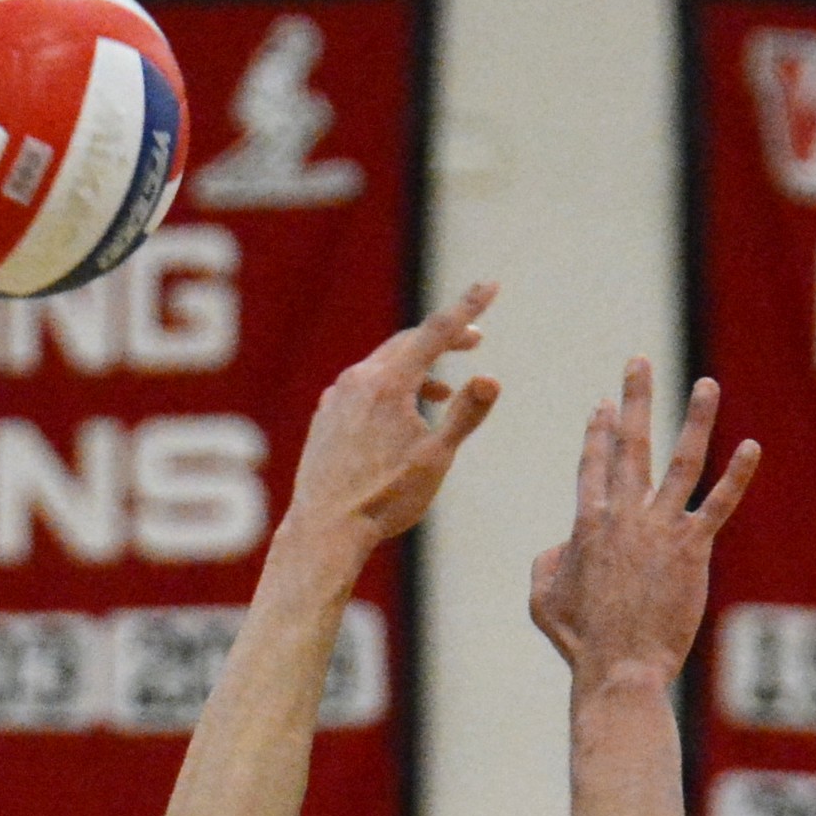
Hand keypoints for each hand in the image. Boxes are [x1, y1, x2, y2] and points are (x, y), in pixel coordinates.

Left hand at [283, 282, 501, 554]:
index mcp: (389, 384)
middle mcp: (358, 382)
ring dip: (416, 369)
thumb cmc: (383, 498)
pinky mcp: (324, 418)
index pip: (437, 331)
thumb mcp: (435, 457)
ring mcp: (335, 399)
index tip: (491, 286)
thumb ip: (465, 414)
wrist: (324, 530)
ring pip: (382, 366)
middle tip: (473, 341)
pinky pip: (361, 389)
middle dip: (443, 338)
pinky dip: (388, 388)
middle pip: (407, 343)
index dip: (468, 307)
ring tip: (441, 393)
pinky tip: (398, 415)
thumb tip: (491, 379)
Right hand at [530, 361, 759, 681]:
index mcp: (585, 525)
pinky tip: (752, 446)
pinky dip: (737, 475)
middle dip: (634, 400)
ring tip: (707, 385)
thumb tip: (558, 546)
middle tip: (638, 362)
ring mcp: (660, 528)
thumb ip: (546, 563)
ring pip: (681, 461)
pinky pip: (719, 504)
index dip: (597, 433)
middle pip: (631, 445)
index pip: (593, 466)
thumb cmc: (577, 639)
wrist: (617, 665)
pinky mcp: (692, 548)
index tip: (602, 404)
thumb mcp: (541, 598)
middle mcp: (623, 516)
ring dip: (695, 419)